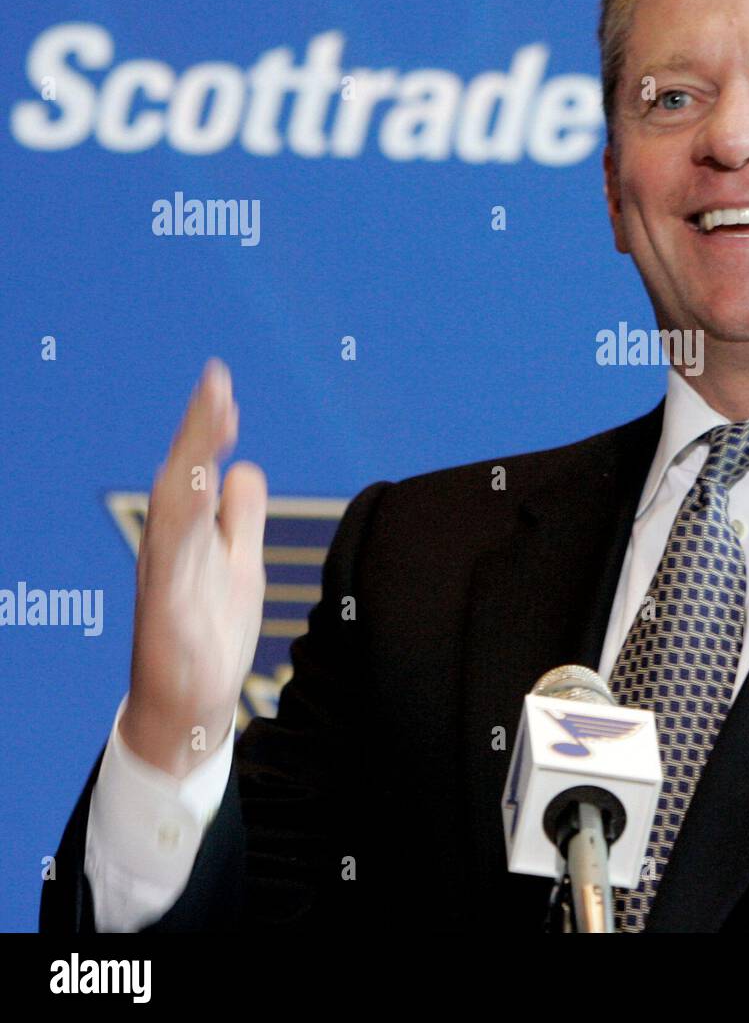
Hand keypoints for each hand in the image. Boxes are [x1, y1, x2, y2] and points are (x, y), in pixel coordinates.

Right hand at [119, 359, 266, 778]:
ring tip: (210, 418)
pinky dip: (182, 524)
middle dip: (197, 427)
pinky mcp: (166, 611)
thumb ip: (240, 517)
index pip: (197, 467)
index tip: (221, 383)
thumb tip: (243, 468)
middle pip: (181, 475)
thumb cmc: (207, 631)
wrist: (188, 706)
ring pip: (173, 508)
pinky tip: (198, 489)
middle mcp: (173, 546)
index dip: (207, 426)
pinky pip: (170, 561)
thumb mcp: (237, 562)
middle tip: (216, 381)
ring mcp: (167, 576)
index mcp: (191, 532)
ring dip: (190, 460)